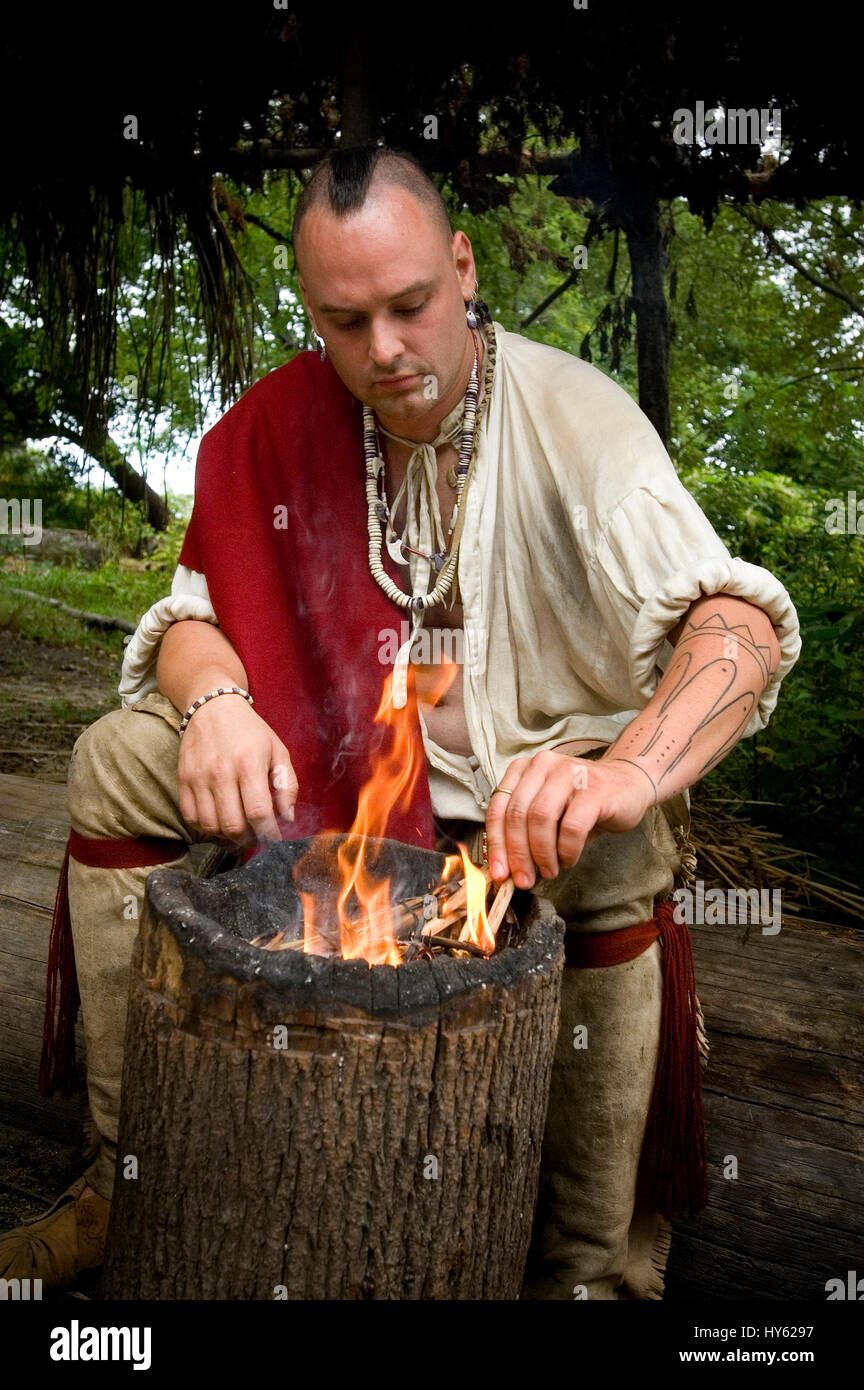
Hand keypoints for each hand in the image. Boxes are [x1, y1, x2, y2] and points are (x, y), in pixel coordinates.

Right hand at [177, 695, 298, 845]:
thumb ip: (287, 785)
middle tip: (257, 836)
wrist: (213, 707)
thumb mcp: (277, 751)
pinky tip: (219, 821)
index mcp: (249, 764)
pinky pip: (191, 818)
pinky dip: (205, 828)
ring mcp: (198, 777)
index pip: (258, 812)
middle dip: (249, 839)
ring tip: (239, 830)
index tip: (274, 839)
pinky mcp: (183, 780)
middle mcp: (221, 772)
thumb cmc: (250, 731)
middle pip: (233, 825)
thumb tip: (288, 818)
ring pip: (211, 826)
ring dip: (227, 836)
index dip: (268, 833)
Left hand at [485, 750, 654, 887]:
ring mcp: (569, 773)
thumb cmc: (583, 804)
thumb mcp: (548, 814)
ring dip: (542, 854)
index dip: (496, 845)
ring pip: (541, 819)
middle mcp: (543, 765)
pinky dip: (567, 850)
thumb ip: (525, 833)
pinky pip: (571, 827)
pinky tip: (569, 859)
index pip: (498, 809)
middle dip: (518, 855)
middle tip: (524, 879)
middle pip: (517, 815)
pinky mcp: (594, 789)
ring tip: (549, 870)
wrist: (629, 785)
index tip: (498, 873)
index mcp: (524, 769)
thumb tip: (506, 869)